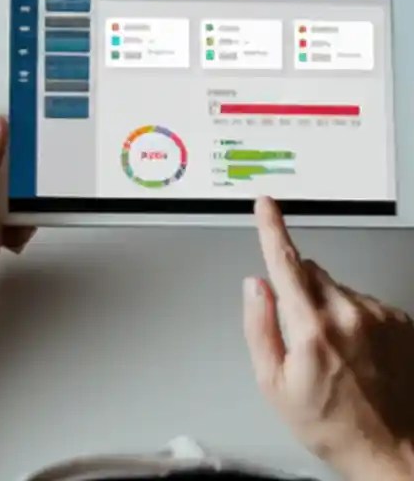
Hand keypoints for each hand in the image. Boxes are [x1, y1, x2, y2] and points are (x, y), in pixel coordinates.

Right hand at [243, 197, 413, 480]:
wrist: (392, 450)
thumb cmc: (331, 425)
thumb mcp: (273, 384)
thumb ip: (258, 326)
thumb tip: (255, 287)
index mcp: (311, 328)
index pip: (285, 262)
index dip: (271, 228)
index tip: (266, 205)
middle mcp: (349, 314)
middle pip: (311, 274)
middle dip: (297, 291)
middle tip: (299, 335)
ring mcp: (380, 316)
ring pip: (338, 289)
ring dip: (327, 307)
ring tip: (333, 355)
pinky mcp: (401, 322)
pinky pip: (364, 304)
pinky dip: (354, 319)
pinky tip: (356, 355)